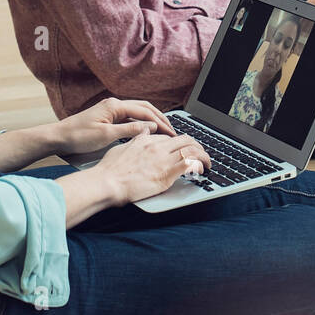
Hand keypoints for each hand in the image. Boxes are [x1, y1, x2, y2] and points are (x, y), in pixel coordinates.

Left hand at [54, 97, 174, 155]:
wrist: (58, 137)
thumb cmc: (78, 136)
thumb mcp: (106, 135)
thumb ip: (130, 129)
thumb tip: (150, 126)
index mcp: (115, 106)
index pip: (144, 112)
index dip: (160, 122)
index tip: (170, 133)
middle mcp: (114, 104)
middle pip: (143, 108)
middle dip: (159, 118)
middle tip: (172, 130)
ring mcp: (110, 110)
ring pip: (137, 111)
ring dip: (151, 119)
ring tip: (163, 130)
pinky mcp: (107, 117)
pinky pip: (129, 117)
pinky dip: (141, 122)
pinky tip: (146, 131)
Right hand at [94, 130, 211, 204]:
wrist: (107, 182)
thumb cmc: (110, 170)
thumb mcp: (121, 148)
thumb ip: (134, 139)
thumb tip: (142, 132)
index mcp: (146, 140)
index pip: (170, 138)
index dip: (179, 144)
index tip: (183, 150)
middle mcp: (157, 147)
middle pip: (185, 140)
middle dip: (196, 146)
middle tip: (201, 154)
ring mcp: (163, 159)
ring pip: (192, 150)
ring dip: (203, 155)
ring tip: (207, 162)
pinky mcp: (167, 174)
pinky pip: (190, 164)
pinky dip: (199, 165)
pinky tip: (202, 169)